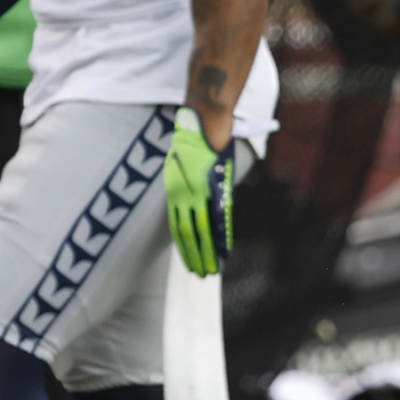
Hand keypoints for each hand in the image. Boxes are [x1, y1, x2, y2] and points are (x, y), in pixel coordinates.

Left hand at [166, 107, 236, 275]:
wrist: (202, 125)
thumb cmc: (193, 140)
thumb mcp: (179, 164)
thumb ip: (183, 183)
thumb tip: (190, 195)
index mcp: (174, 192)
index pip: (177, 226)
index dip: (183, 246)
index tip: (188, 261)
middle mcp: (183, 197)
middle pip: (187, 233)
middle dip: (194, 256)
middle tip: (200, 274)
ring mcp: (198, 194)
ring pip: (201, 231)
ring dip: (206, 253)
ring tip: (211, 271)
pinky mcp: (214, 190)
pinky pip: (218, 219)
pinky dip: (221, 238)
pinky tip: (225, 252)